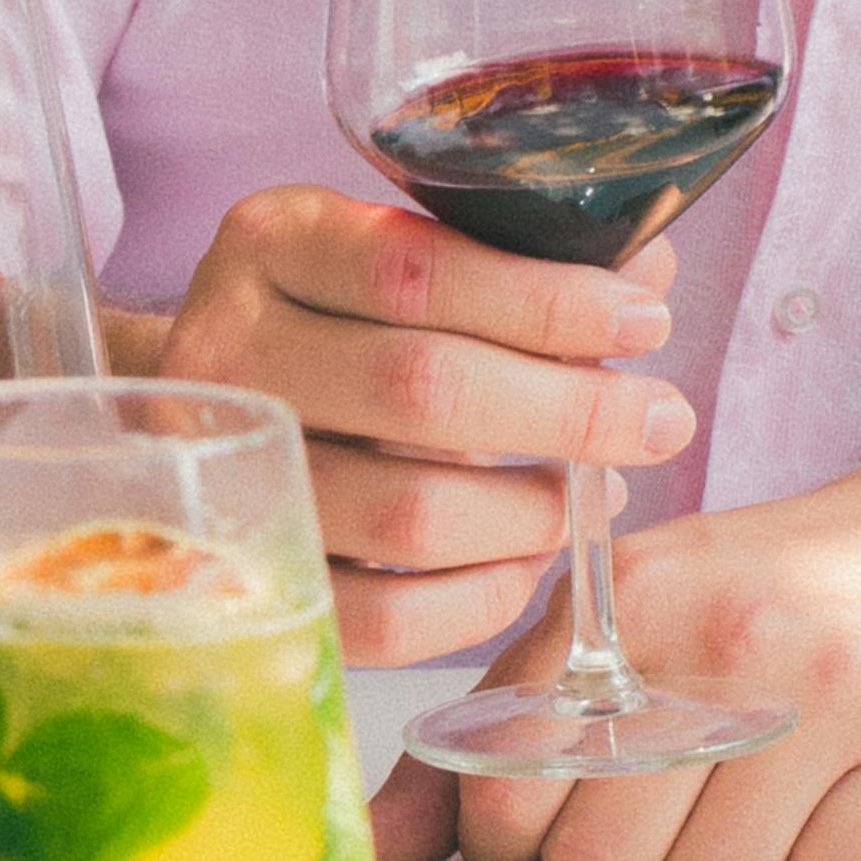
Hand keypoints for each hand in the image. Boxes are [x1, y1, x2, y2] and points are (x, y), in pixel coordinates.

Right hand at [153, 189, 691, 664]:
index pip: (419, 270)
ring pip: (412, 515)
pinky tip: (527, 564)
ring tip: (591, 496)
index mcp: (269, 243)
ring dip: (534, 515)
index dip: (549, 304)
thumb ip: (516, 256)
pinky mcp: (247, 587)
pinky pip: (389, 618)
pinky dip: (483, 599)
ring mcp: (227, 479)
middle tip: (660, 423)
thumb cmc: (335, 333)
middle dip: (570, 414)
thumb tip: (649, 265)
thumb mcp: (401, 260)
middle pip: (425, 390)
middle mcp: (227, 351)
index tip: (647, 324)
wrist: (200, 422)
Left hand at [374, 505, 860, 860]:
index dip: (522, 842)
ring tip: (761, 794)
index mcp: (626, 605)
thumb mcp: (604, 649)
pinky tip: (836, 800)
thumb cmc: (735, 625)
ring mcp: (837, 685)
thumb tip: (360, 853)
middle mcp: (730, 632)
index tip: (567, 815)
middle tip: (677, 808)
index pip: (507, 795)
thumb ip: (483, 749)